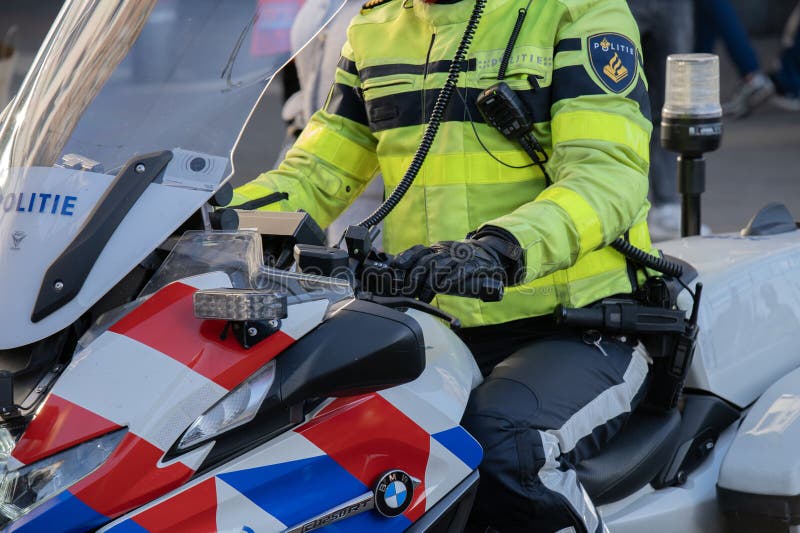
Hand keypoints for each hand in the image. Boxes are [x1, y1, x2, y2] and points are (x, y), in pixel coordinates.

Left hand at [391, 228, 522, 301]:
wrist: (491, 255)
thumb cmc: (463, 262)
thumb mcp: (443, 260)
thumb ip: (427, 266)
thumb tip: (403, 274)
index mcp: (438, 248)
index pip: (419, 250)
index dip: (407, 257)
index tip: (396, 267)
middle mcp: (448, 250)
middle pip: (427, 261)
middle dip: (415, 277)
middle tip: (409, 292)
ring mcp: (462, 257)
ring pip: (442, 266)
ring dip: (429, 283)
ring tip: (423, 297)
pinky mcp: (475, 265)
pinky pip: (462, 270)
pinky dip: (452, 278)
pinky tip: (444, 287)